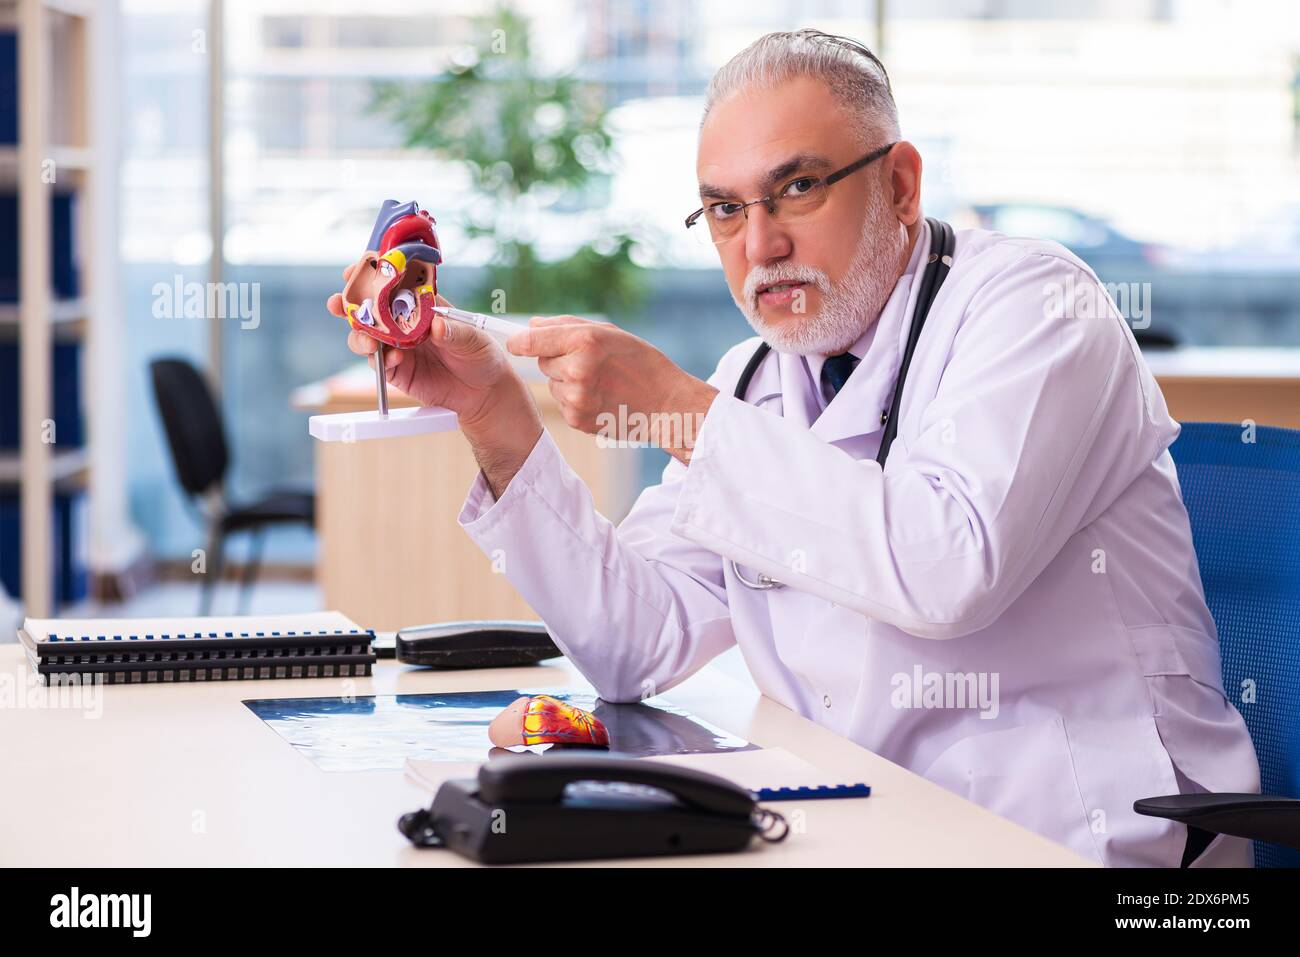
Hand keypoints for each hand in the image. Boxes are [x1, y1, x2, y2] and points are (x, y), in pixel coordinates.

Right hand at [325, 267, 541, 494]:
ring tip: (370, 343)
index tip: (356, 269)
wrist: (484, 392)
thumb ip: (454, 332)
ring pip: (366, 337)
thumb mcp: (474, 340)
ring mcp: (397, 346)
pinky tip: (393, 359)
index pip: (392, 283)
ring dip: (360, 336)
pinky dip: (381, 360)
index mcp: (421, 304)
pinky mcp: (398, 371)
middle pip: (368, 309)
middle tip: (339, 303)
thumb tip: (436, 326)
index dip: (371, 274)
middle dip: (350, 304)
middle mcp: (403, 323)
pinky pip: (380, 364)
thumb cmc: (481, 356)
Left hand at [507, 316, 718, 461]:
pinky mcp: (577, 419)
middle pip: (541, 362)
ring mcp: (577, 398)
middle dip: (556, 359)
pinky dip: (575, 399)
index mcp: (585, 342)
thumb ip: (567, 326)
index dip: (519, 342)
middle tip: (588, 361)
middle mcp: (577, 370)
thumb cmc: (641, 362)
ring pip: (552, 384)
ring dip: (566, 380)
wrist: (666, 404)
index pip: (530, 342)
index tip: (515, 343)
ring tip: (598, 381)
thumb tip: (532, 325)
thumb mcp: (609, 332)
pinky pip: (562, 403)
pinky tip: (600, 397)